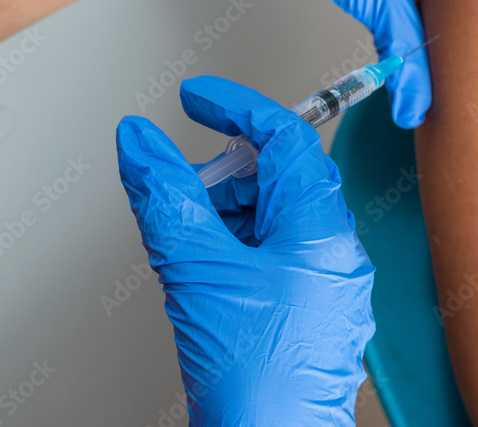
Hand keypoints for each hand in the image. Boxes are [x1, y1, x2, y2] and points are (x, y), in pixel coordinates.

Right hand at [115, 76, 374, 425]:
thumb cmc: (257, 379)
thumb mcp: (196, 270)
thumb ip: (166, 196)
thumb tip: (142, 142)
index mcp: (322, 230)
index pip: (287, 139)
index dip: (237, 108)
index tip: (197, 99)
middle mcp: (335, 254)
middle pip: (280, 179)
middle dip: (223, 176)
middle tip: (178, 190)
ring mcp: (328, 287)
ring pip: (274, 221)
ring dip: (225, 217)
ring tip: (187, 249)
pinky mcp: (312, 314)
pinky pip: (274, 259)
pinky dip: (235, 252)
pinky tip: (206, 276)